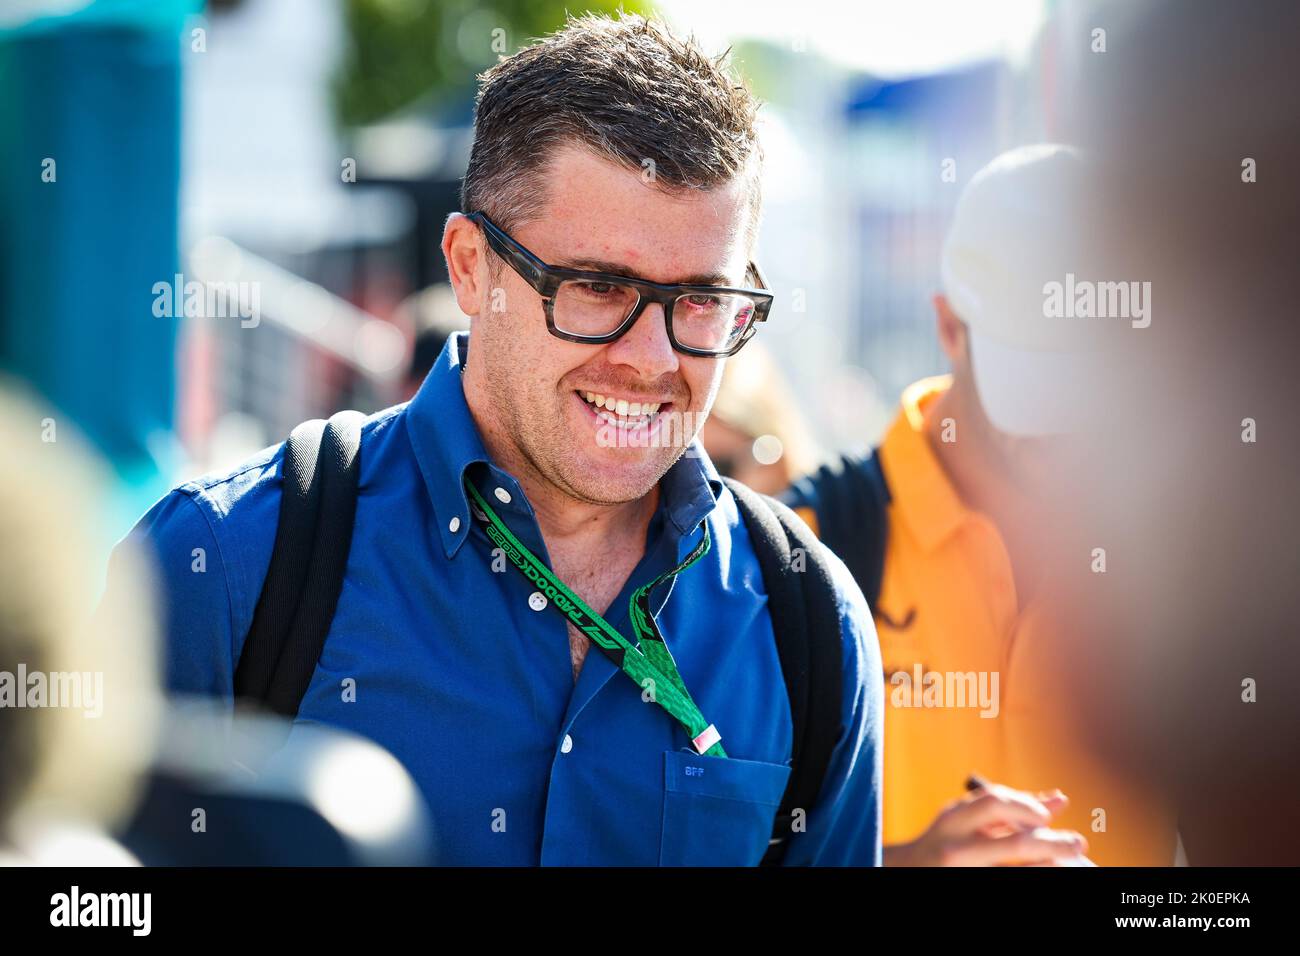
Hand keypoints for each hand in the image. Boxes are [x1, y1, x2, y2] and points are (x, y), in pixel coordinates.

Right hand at [884, 780, 1091, 865]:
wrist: (904, 871)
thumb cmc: (945, 843)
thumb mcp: (968, 820)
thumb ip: (1009, 810)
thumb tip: (1060, 798)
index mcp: (955, 819)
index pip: (995, 803)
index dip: (1027, 807)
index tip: (1046, 817)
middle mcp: (956, 846)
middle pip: (1013, 845)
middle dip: (1051, 844)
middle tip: (1077, 843)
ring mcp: (961, 870)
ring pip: (1013, 870)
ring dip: (1046, 865)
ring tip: (1066, 863)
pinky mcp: (967, 884)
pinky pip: (1005, 880)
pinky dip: (1030, 876)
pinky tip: (1043, 872)